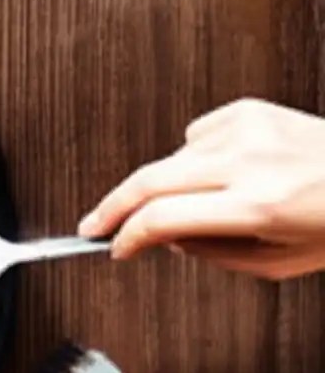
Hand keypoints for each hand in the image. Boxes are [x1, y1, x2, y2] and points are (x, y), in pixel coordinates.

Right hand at [77, 98, 324, 278]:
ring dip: (167, 186)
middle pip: (148, 181)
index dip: (127, 236)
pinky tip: (225, 170)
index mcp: (257, 207)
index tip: (115, 247)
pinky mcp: (247, 110)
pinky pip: (194, 136)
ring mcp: (246, 130)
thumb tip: (167, 238)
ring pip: (170, 160)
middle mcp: (248, 163)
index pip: (162, 219)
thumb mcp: (278, 262)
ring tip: (201, 202)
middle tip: (94, 224)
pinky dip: (196, 158)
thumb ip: (214, 254)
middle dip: (112, 206)